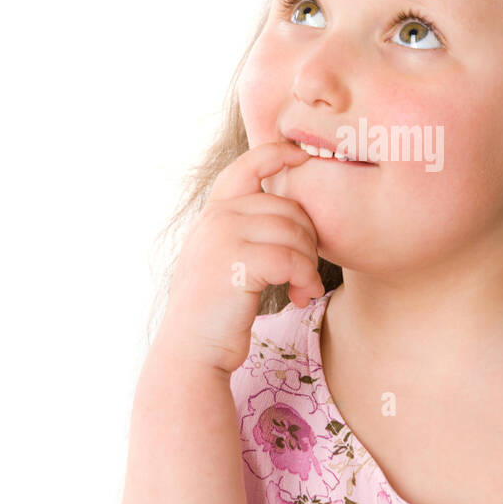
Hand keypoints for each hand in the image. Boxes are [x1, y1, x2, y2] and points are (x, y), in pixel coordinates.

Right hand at [152, 140, 323, 374]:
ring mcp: (223, 237)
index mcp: (215, 212)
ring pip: (295, 232)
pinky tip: (299, 297)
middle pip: (289, 208)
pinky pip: (292, 258)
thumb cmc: (218, 310)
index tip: (304, 156)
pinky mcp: (236, 262)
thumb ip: (247, 229)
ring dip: (309, 265)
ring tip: (303, 289)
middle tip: (305, 274)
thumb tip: (295, 212)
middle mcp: (216, 217)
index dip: (279, 153)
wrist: (193, 350)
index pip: (248, 165)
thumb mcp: (225, 257)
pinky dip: (305, 279)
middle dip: (309, 240)